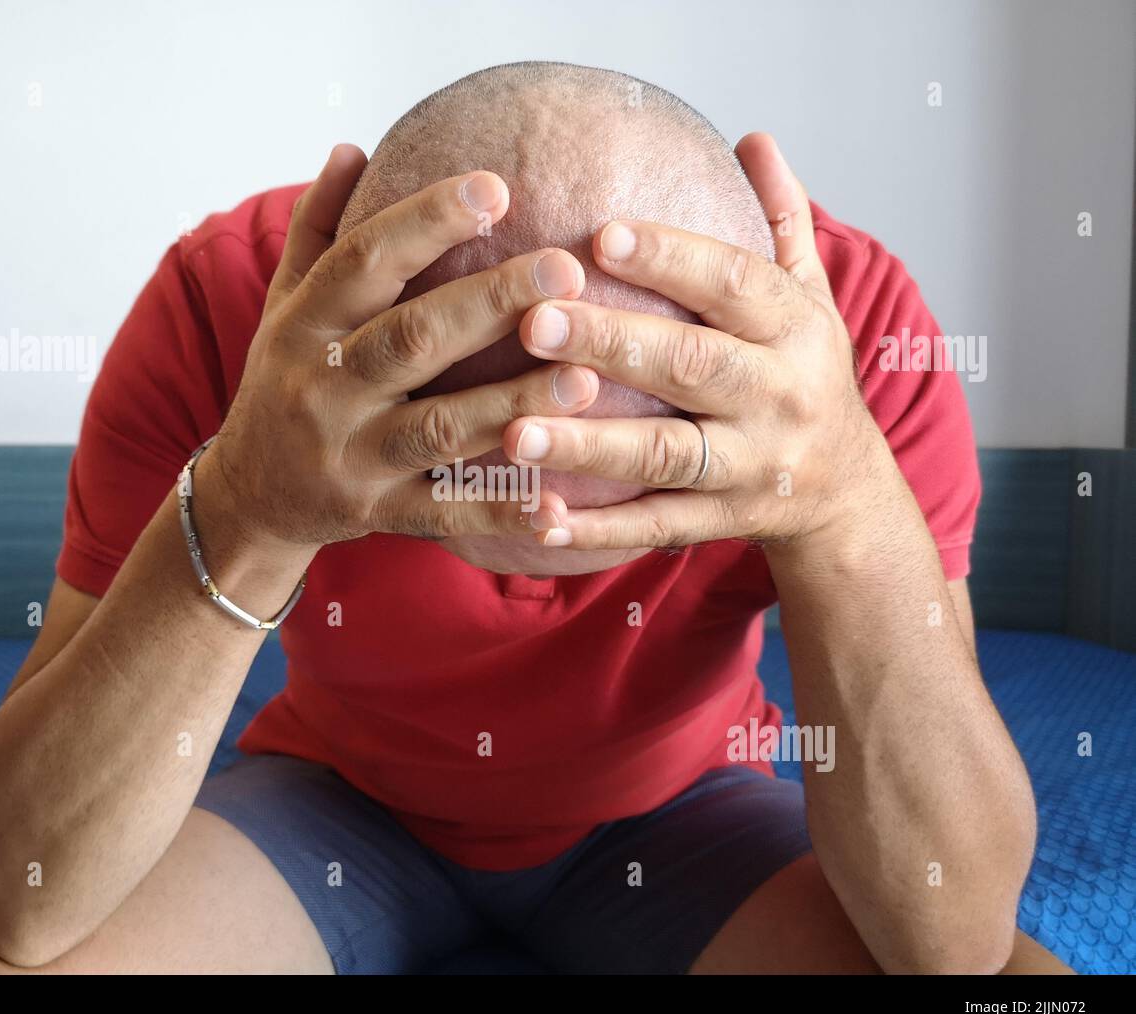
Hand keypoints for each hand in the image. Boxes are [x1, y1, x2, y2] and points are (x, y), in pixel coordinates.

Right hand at [212, 145, 597, 549]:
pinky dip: (499, 511)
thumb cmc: (286, 382)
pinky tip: (557, 506)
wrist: (247, 497)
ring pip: (438, 428)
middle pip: (412, 339)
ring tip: (584, 378)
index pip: (364, 261)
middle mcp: (324, 388)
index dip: (427, 222)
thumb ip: (319, 230)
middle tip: (566, 272)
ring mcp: (351, 456)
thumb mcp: (285, 305)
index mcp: (305, 324)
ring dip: (512, 404)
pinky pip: (444, 513)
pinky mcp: (377, 514)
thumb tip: (352, 148)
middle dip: (490, 303)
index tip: (496, 186)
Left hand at [501, 133, 897, 551]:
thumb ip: (781, 223)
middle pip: (691, 366)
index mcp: (795, 329)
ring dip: (587, 446)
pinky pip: (654, 527)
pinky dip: (596, 529)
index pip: (733, 284)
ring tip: (512, 429)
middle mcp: (776, 396)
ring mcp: (748, 467)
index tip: (599, 234)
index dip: (670, 259)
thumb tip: (755, 139)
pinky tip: (535, 515)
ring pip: (664, 456)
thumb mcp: (812, 298)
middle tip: (533, 322)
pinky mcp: (720, 522)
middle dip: (611, 344)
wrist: (846, 491)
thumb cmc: (807, 375)